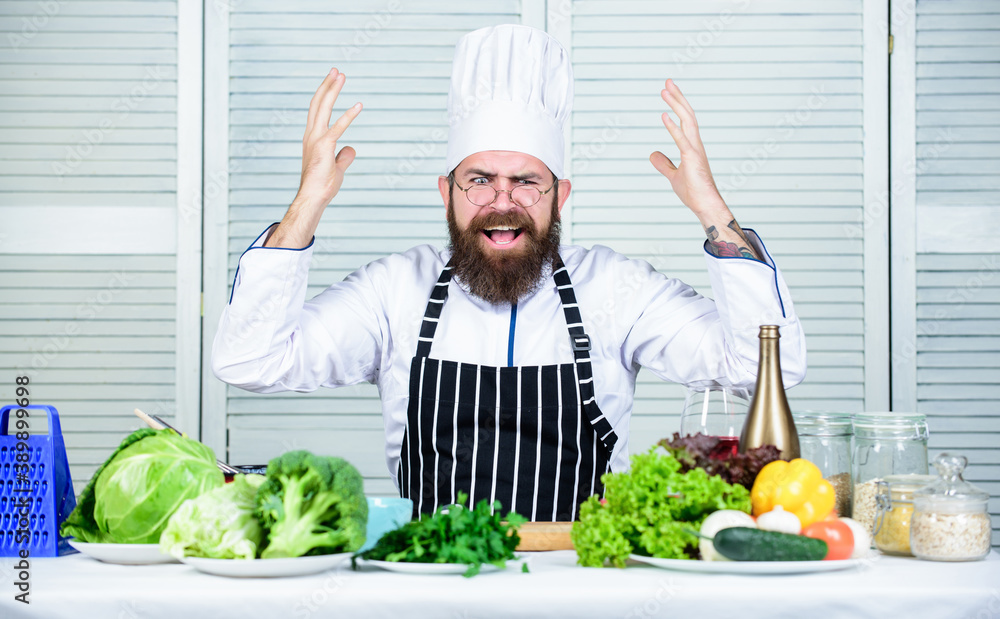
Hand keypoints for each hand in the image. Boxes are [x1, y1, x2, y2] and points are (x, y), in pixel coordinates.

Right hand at [296, 68, 362, 207]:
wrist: (313, 197)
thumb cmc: (323, 185)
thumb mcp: (337, 168)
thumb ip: (344, 157)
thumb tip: (351, 149)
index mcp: (312, 137)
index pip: (317, 110)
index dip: (324, 94)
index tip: (332, 81)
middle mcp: (311, 134)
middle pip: (318, 103)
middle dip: (327, 85)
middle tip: (336, 70)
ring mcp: (316, 139)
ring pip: (323, 108)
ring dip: (332, 90)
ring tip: (341, 75)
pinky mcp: (324, 147)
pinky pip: (338, 128)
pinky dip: (348, 116)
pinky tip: (359, 105)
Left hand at [649, 79, 726, 219]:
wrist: (705, 206)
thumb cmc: (693, 192)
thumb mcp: (672, 176)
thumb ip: (663, 164)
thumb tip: (652, 153)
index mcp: (692, 146)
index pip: (685, 120)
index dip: (677, 104)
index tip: (669, 91)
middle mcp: (695, 144)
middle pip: (687, 115)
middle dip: (677, 97)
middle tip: (667, 81)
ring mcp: (695, 150)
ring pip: (687, 121)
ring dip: (676, 105)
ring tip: (665, 90)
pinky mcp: (692, 160)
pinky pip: (682, 140)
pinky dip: (673, 127)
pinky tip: (664, 116)